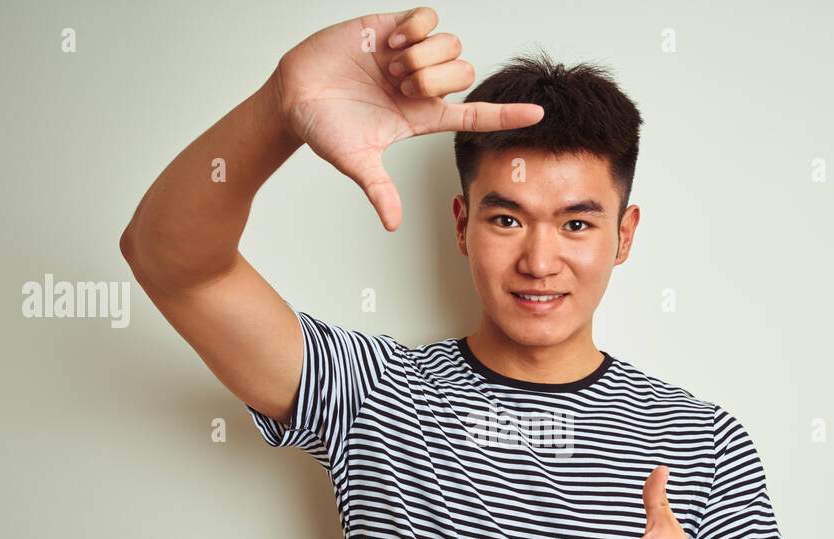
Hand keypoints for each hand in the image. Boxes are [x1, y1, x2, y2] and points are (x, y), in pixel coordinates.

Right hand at [274, 6, 544, 230]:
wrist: (294, 95)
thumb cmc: (324, 130)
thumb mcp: (355, 162)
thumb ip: (378, 189)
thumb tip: (392, 224)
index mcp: (421, 117)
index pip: (475, 115)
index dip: (507, 115)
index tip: (539, 115)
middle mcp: (423, 85)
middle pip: (465, 73)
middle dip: (437, 78)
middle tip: (400, 86)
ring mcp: (410, 56)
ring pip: (451, 44)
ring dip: (423, 55)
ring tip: (389, 64)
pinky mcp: (394, 27)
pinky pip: (428, 17)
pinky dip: (414, 29)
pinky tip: (389, 42)